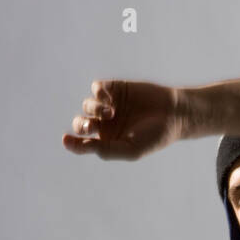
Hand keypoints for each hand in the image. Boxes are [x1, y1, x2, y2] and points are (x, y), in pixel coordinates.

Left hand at [62, 79, 182, 160]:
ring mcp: (109, 105)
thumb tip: (83, 146)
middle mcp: (105, 124)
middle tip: (90, 126)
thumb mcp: (131, 150)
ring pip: (88, 106)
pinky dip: (98, 93)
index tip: (66, 140)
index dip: (73, 143)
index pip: (83, 144)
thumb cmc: (154, 136)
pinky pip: (96, 89)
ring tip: (110, 112)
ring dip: (94, 109)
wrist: (174, 114)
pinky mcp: (114, 88)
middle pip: (81, 124)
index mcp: (107, 142)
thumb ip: (107, 150)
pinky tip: (109, 99)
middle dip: (82, 125)